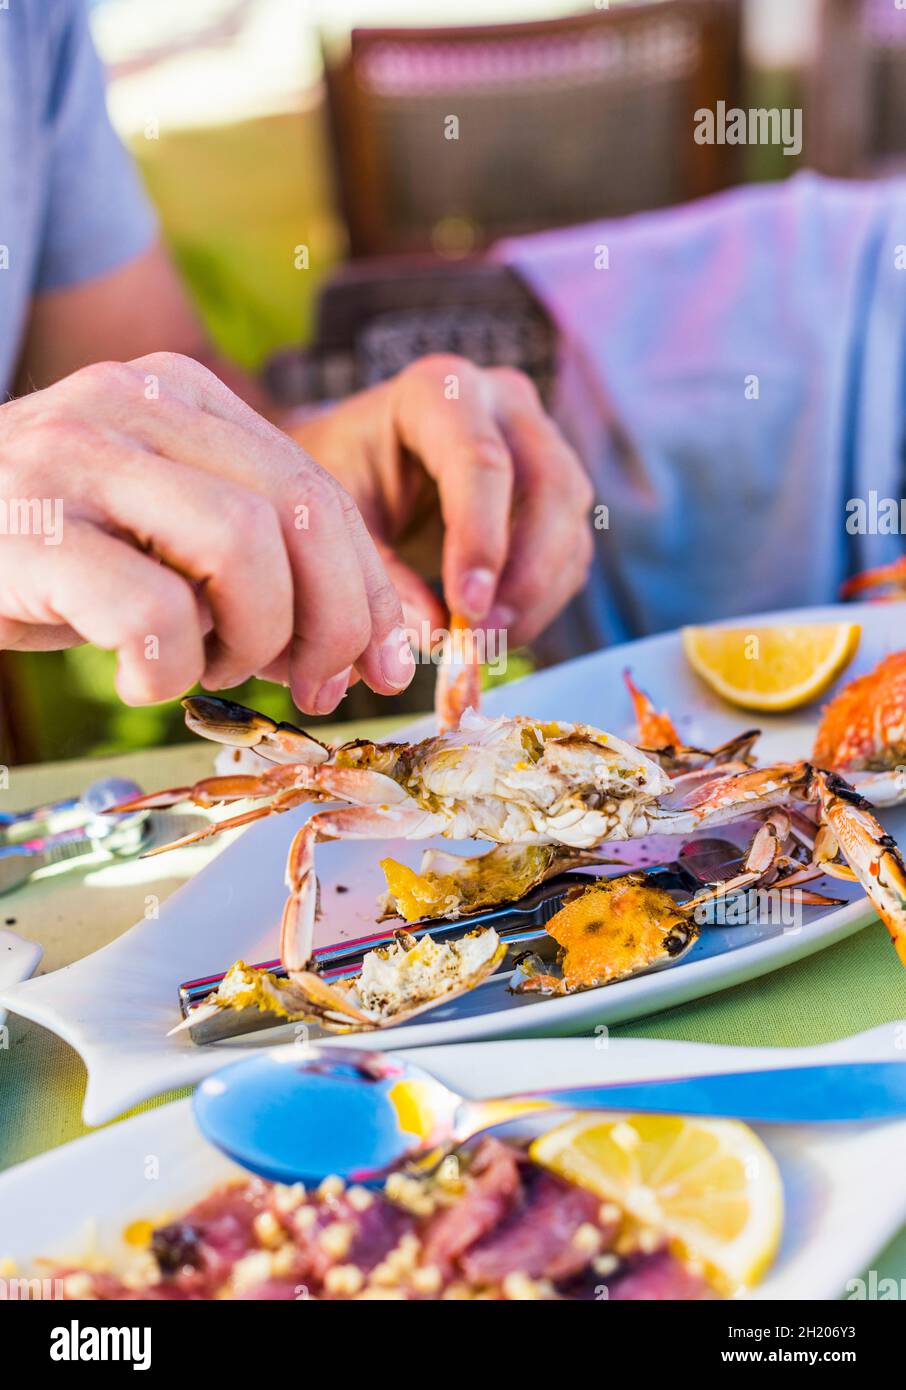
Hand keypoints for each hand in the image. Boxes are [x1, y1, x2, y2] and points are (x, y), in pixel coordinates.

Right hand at [0, 354, 413, 712]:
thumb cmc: (46, 549)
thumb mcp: (157, 530)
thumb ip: (250, 557)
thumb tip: (361, 645)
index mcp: (183, 395)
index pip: (320, 490)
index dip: (369, 589)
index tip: (386, 665)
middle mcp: (136, 404)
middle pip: (301, 514)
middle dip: (334, 623)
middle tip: (314, 687)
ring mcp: (77, 457)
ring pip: (244, 548)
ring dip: (252, 639)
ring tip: (207, 668)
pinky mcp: (32, 529)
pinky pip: (151, 608)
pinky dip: (169, 666)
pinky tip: (139, 678)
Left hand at [289, 356, 593, 645]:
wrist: (355, 462)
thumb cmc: (340, 481)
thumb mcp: (339, 522)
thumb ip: (380, 577)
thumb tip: (438, 634)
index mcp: (439, 391)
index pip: (481, 462)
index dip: (482, 541)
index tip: (466, 610)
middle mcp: (502, 402)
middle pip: (550, 486)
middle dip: (525, 574)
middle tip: (483, 637)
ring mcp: (539, 441)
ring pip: (570, 520)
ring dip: (537, 593)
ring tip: (483, 644)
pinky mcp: (554, 488)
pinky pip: (571, 548)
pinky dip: (543, 599)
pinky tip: (498, 630)